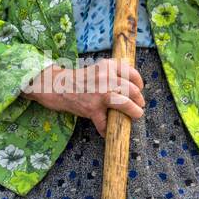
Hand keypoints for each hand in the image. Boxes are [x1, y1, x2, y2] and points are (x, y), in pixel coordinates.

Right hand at [21, 58, 144, 136]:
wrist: (59, 86)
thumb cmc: (82, 79)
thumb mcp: (99, 68)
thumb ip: (115, 71)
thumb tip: (134, 83)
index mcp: (108, 66)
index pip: (132, 73)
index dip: (139, 83)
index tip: (140, 89)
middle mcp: (106, 78)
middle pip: (132, 90)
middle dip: (139, 99)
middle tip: (139, 105)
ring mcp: (100, 94)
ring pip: (125, 104)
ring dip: (134, 112)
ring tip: (136, 115)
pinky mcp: (93, 109)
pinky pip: (104, 123)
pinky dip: (106, 130)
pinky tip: (107, 132)